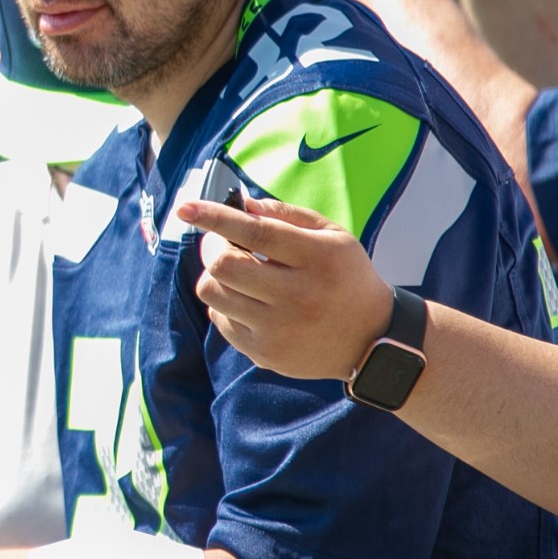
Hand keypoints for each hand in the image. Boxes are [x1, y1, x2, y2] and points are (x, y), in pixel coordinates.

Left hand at [178, 196, 392, 380]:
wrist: (372, 340)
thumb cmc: (345, 277)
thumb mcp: (333, 236)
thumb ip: (286, 214)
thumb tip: (240, 204)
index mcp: (316, 258)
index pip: (255, 233)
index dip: (215, 218)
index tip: (185, 208)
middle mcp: (297, 296)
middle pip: (224, 266)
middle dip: (212, 248)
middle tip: (221, 242)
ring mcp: (279, 330)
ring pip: (213, 293)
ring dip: (215, 276)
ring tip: (237, 273)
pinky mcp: (265, 354)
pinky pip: (220, 320)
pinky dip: (224, 303)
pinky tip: (248, 300)